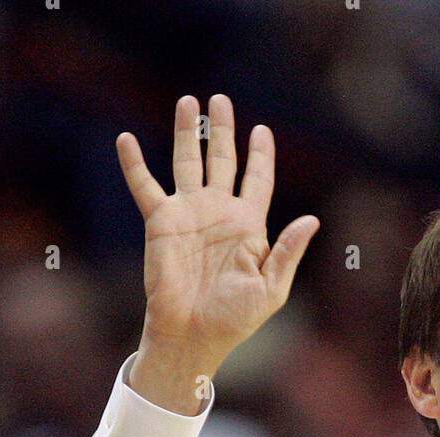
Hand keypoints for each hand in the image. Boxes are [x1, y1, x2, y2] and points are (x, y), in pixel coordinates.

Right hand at [116, 94, 318, 409]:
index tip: (262, 130)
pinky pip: (145, 186)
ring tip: (188, 101)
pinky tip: (127, 140)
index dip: (261, 155)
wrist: (192, 334)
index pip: (257, 181)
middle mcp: (219, 213)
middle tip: (221, 100)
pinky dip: (135, 163)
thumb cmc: (235, 319)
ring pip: (188, 161)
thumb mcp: (271, 288)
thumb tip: (312, 220)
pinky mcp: (161, 222)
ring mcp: (189, 214)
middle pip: (223, 160)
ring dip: (188, 132)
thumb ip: (288, 252)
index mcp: (249, 227)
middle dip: (223, 130)